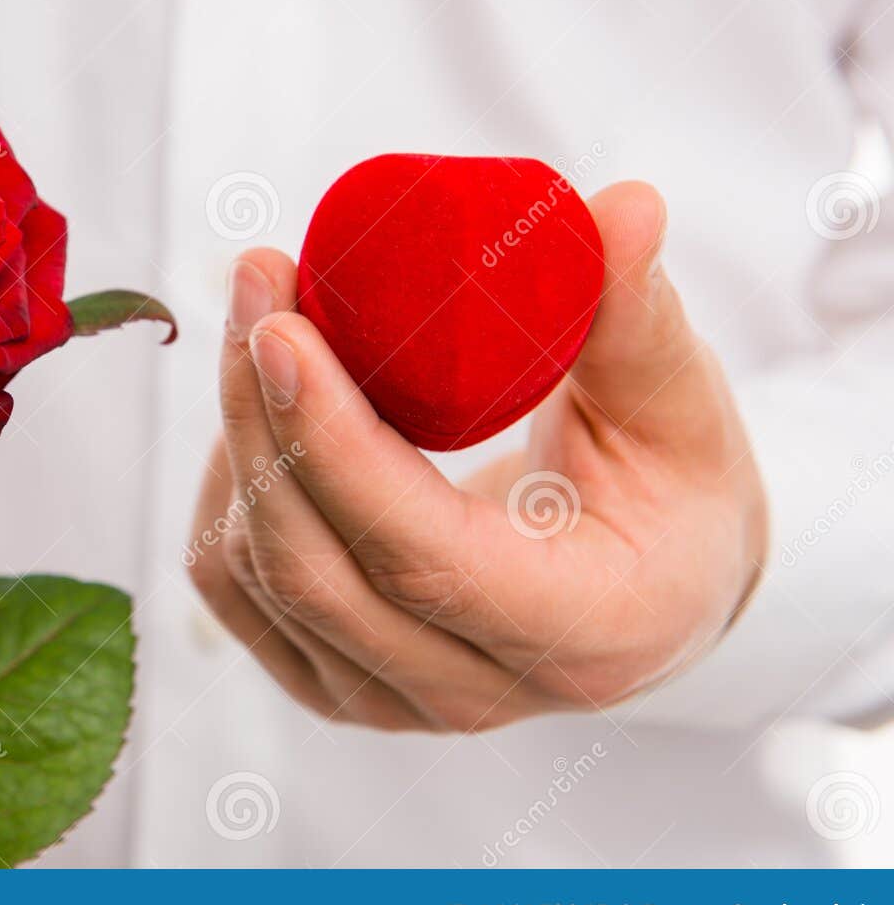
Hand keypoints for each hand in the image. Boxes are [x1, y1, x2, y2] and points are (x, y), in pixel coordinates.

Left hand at [187, 180, 767, 730]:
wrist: (644, 592)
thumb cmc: (669, 494)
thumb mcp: (681, 409)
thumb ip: (640, 316)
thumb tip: (623, 206)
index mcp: (576, 635)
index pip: (418, 555)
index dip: (332, 442)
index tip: (280, 325)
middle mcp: (469, 693)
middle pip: (311, 565)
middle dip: (261, 412)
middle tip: (257, 279)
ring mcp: (388, 699)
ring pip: (254, 573)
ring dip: (239, 435)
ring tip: (266, 325)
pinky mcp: (330, 679)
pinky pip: (229, 589)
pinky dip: (224, 490)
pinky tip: (258, 413)